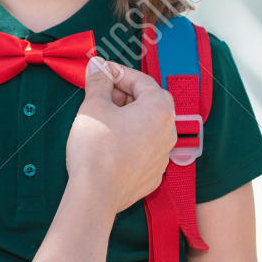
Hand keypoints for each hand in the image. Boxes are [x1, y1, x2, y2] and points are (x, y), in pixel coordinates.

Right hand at [67, 57, 175, 213]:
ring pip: (148, 126)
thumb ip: (98, 81)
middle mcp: (168, 131)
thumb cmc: (96, 149)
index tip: (100, 73)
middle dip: (125, 95)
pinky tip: (109, 144)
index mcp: (159, 109)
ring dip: (128, 118)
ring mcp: (163, 155)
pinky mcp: (153, 174)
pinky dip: (130, 141)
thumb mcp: (93, 106)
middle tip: (101, 95)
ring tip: (103, 120)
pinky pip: (144, 149)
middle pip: (149, 102)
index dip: (118, 73)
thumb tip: (98, 67)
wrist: (96, 194)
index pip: (141, 80)